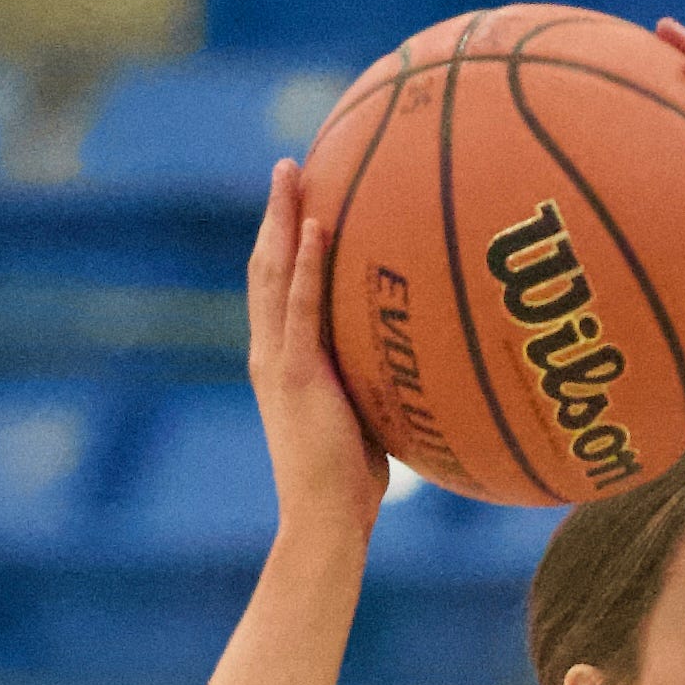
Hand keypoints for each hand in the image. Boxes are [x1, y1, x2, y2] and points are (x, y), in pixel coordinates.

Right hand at [248, 157, 386, 545]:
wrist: (324, 521)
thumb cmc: (352, 484)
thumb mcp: (365, 418)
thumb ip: (376, 382)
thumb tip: (418, 362)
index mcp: (283, 359)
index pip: (277, 286)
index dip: (282, 240)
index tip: (297, 196)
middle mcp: (270, 350)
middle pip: (266, 264)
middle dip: (275, 211)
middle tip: (287, 163)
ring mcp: (278, 360)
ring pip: (271, 272)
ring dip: (281, 218)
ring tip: (291, 171)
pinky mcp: (294, 375)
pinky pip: (300, 307)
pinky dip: (305, 263)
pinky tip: (318, 224)